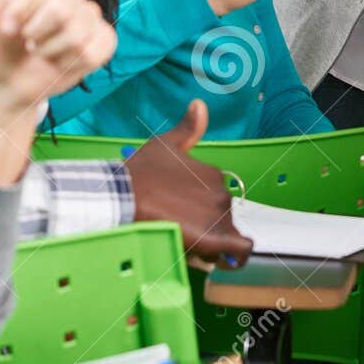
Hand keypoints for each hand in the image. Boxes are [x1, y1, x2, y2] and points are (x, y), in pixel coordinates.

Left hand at [0, 0, 116, 182]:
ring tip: (37, 52)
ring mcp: (89, 17)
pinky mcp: (102, 44)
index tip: (5, 20)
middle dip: (34, 27)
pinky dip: (72, 60)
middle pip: (65, 1)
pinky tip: (58, 62)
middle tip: (21, 38)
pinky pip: (98, 45)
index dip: (23, 3)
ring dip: (49, 48)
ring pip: (80, 26)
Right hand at [128, 100, 253, 265]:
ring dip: (212, 243)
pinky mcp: (213, 237)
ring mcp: (218, 215)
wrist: (124, 195)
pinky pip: (239, 250)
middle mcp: (221, 193)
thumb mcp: (165, 144)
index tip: (180, 212)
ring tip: (186, 242)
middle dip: (206, 227)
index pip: (215, 200)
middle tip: (178, 228)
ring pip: (225, 235)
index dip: (200, 209)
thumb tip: (200, 104)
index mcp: (214, 174)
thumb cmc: (140, 171)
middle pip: (220, 219)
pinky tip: (226, 259)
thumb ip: (188, 128)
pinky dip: (237, 256)